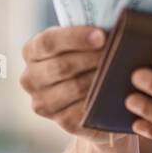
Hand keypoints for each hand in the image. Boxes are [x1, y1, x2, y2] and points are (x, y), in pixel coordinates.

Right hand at [20, 26, 117, 144]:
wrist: (91, 96)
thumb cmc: (87, 59)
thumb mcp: (82, 43)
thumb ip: (89, 34)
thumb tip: (113, 30)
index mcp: (32, 52)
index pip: (48, 42)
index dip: (75, 38)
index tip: (102, 36)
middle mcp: (30, 79)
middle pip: (62, 66)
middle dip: (93, 58)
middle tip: (118, 52)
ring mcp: (43, 103)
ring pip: (75, 88)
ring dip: (100, 78)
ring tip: (121, 69)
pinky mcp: (63, 122)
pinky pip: (84, 109)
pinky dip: (102, 99)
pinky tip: (117, 90)